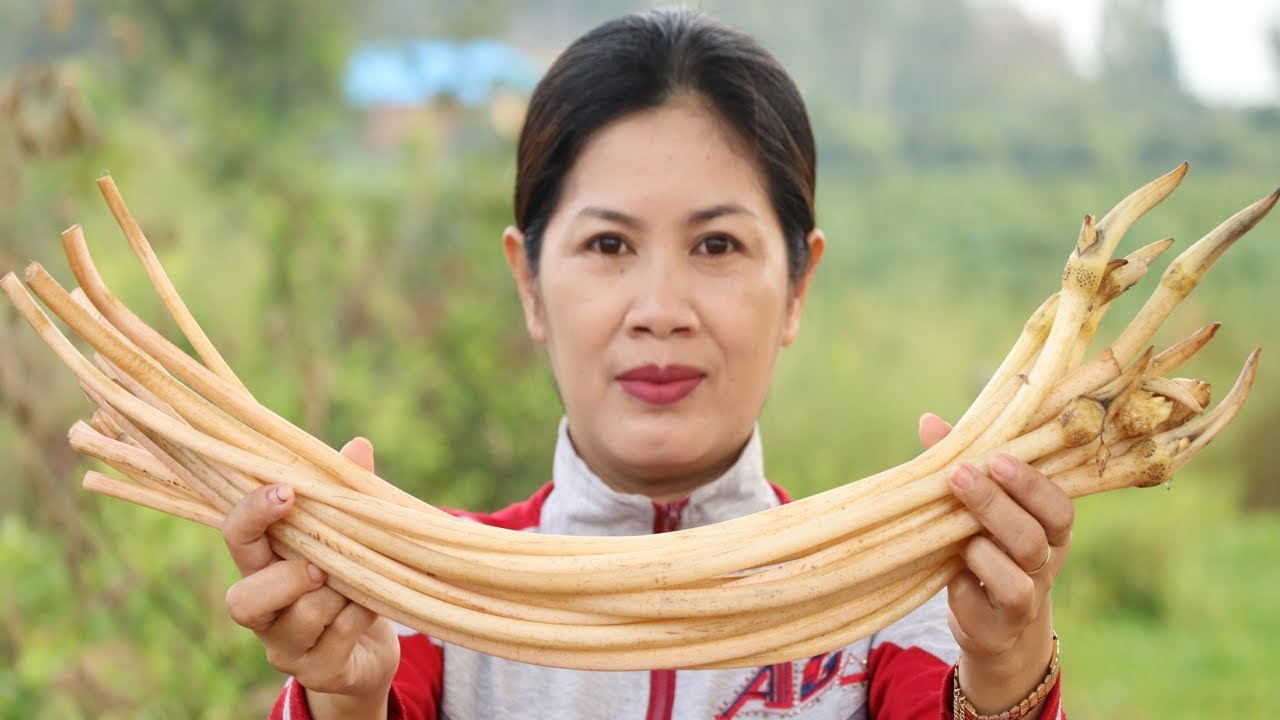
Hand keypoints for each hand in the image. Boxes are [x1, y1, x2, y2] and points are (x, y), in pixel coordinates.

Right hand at [222, 437, 398, 718]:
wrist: (368, 652)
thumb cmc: (347, 581)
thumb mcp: (346, 538)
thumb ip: (346, 495)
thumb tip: (358, 446)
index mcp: (262, 566)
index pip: (236, 539)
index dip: (251, 515)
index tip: (285, 492)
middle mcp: (264, 610)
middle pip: (244, 600)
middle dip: (287, 578)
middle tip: (321, 566)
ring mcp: (286, 646)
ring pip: (303, 616)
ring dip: (339, 593)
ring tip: (359, 583)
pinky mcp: (319, 671)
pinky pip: (338, 637)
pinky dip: (361, 614)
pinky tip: (374, 604)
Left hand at [919, 413, 1072, 716]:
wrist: (993, 623)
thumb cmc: (986, 546)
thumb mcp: (979, 507)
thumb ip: (962, 465)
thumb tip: (929, 421)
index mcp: (1050, 529)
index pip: (1060, 506)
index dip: (1033, 484)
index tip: (996, 458)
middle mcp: (1046, 564)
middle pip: (1034, 537)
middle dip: (996, 505)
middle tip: (959, 475)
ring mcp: (1026, 601)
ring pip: (1018, 578)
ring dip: (982, 552)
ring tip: (957, 537)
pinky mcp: (999, 629)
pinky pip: (982, 610)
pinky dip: (963, 590)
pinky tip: (949, 576)